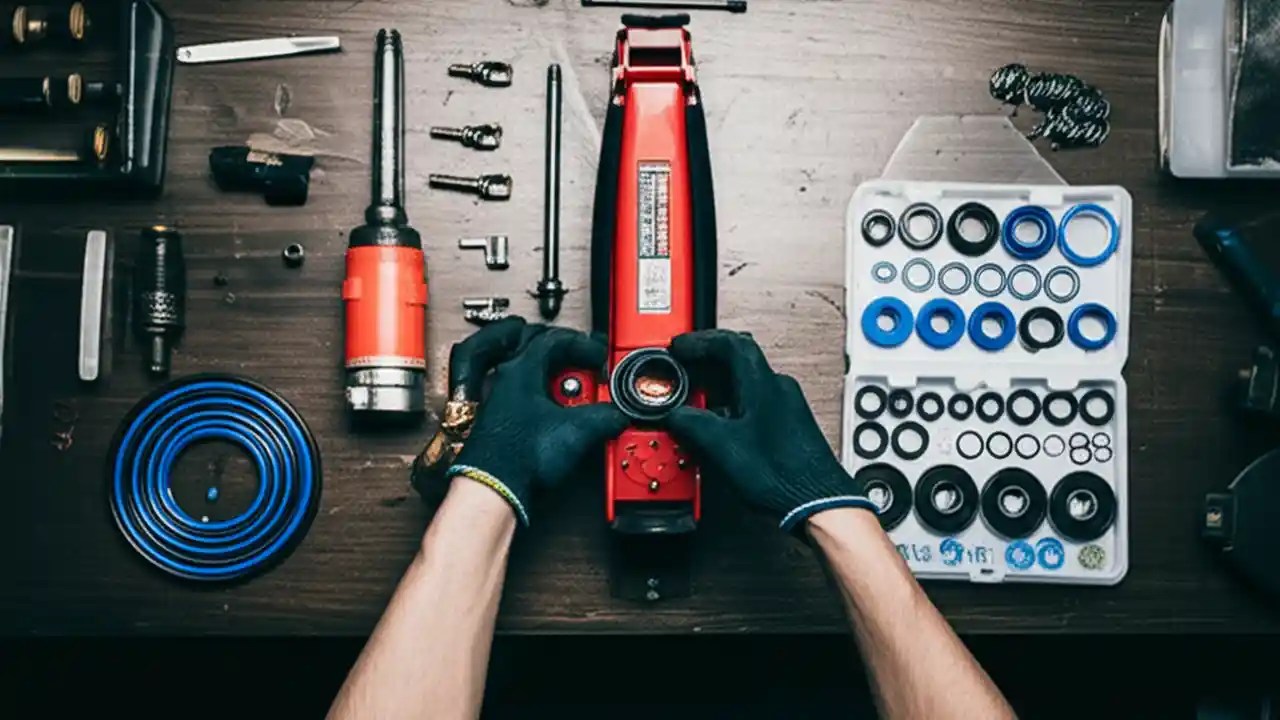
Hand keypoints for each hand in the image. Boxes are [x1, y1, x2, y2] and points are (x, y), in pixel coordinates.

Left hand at [449, 318, 628, 525]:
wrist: (493, 489)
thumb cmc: (518, 456)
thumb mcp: (577, 430)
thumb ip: (605, 416)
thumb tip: (617, 415)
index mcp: (521, 370)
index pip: (553, 340)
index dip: (582, 344)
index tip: (598, 357)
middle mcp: (507, 382)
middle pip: (539, 353)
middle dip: (567, 358)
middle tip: (587, 369)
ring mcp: (501, 403)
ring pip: (532, 378)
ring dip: (557, 382)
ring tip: (577, 397)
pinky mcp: (502, 424)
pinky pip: (528, 401)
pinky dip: (548, 403)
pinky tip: (561, 420)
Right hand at [663, 330, 875, 532]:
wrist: (816, 501)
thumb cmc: (782, 473)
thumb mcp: (722, 446)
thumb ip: (692, 424)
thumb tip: (676, 416)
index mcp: (763, 383)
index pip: (731, 344)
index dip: (700, 341)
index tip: (679, 347)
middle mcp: (778, 388)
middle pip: (738, 360)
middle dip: (706, 361)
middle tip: (683, 368)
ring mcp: (785, 406)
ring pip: (745, 382)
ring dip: (717, 386)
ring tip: (694, 398)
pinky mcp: (787, 425)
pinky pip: (753, 402)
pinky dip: (730, 405)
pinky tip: (717, 425)